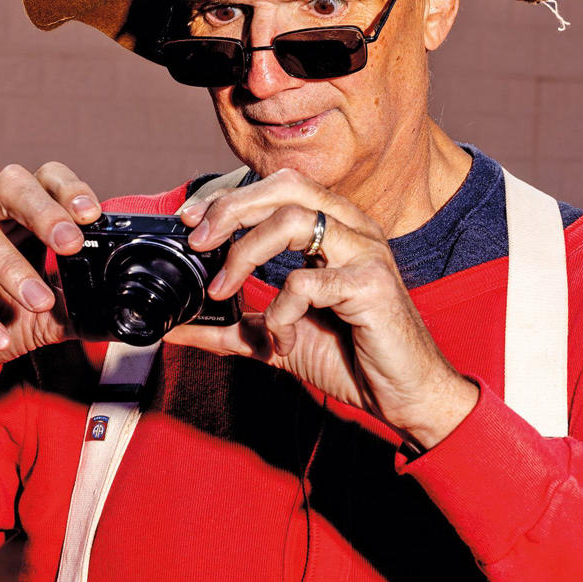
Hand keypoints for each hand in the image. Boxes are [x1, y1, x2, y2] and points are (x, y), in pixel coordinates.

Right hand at [0, 162, 101, 393]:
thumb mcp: (44, 315)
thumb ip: (78, 306)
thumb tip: (118, 310)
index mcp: (11, 209)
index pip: (41, 178)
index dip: (68, 190)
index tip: (92, 216)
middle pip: (7, 186)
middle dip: (43, 212)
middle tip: (70, 243)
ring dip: (11, 267)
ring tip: (39, 302)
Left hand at [171, 168, 477, 448]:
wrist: (404, 395)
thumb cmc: (352, 357)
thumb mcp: (278, 337)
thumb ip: (232, 328)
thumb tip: (178, 328)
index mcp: (333, 228)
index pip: (276, 188)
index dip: (229, 196)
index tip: (190, 219)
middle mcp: (352, 228)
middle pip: (285, 186)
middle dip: (231, 208)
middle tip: (199, 241)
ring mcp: (365, 251)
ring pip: (293, 220)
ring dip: (246, 253)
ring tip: (225, 291)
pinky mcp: (372, 283)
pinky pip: (308, 282)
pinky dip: (280, 312)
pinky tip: (283, 339)